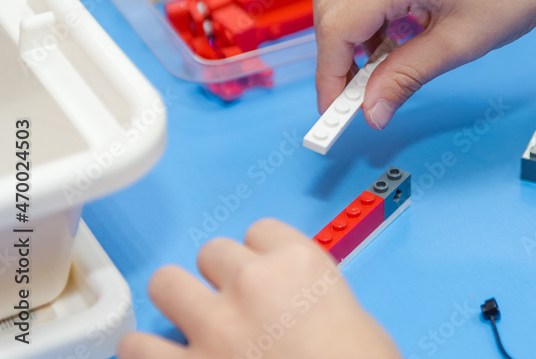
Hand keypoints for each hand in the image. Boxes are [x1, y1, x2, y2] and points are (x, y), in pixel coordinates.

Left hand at [117, 219, 401, 358]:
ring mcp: (214, 326)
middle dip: (219, 276)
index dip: (262, 255)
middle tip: (231, 303)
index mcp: (301, 265)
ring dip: (177, 302)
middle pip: (212, 251)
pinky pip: (137, 345)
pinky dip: (145, 352)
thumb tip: (298, 310)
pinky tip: (160, 358)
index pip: (262, 231)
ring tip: (189, 324)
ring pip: (167, 282)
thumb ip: (314, 300)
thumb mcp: (355, 319)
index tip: (265, 273)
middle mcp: (254, 284)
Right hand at [313, 0, 535, 127]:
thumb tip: (372, 110)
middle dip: (335, 53)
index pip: (336, 28)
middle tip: (355, 94)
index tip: (335, 108)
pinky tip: (397, 34)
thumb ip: (406, 76)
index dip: (330, 75)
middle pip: (329, 4)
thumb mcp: (460, 43)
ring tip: (383, 65)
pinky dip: (369, 8)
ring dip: (351, 30)